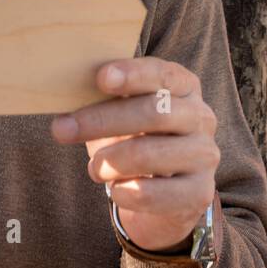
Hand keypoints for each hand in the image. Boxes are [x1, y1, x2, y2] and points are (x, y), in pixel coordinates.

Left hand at [50, 57, 219, 252]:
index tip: (100, 78)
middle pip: (154, 112)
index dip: (132, 74)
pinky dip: (123, 192)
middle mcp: (201, 117)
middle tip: (62, 129)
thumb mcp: (125, 113)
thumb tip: (67, 91)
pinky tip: (115, 189)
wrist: (167, 193)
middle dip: (102, 119)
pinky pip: (152, 193)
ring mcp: (205, 155)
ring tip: (93, 168)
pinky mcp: (199, 192)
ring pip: (149, 154)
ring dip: (109, 161)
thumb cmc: (138, 139)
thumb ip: (107, 99)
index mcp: (185, 87)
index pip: (162, 74)